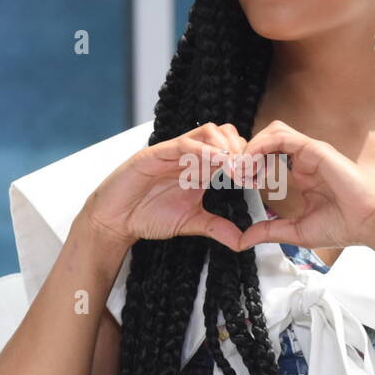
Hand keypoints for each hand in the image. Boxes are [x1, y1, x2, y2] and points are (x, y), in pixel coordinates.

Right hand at [86, 122, 248, 251]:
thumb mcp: (191, 223)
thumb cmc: (148, 216)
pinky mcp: (156, 153)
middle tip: (249, 171)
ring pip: (208, 132)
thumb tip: (243, 242)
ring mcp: (173, 151)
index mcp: (201, 168)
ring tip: (235, 168)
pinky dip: (203, 150)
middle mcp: (190, 155)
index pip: (233, 150)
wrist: (115, 220)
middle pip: (226, 134)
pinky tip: (217, 162)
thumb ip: (217, 228)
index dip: (248, 160)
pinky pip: (183, 144)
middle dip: (242, 149)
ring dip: (226, 147)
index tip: (259, 177)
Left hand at [230, 120, 374, 253]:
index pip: (270, 157)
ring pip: (273, 132)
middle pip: (268, 140)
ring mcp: (311, 152)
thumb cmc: (343, 227)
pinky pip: (283, 137)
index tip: (236, 181)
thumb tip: (242, 240)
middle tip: (234, 172)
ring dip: (252, 146)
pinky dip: (263, 144)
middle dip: (247, 153)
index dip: (250, 165)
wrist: (370, 223)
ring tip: (241, 166)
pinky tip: (252, 160)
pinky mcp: (316, 149)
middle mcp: (305, 160)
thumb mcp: (296, 231)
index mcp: (303, 175)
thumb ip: (269, 231)